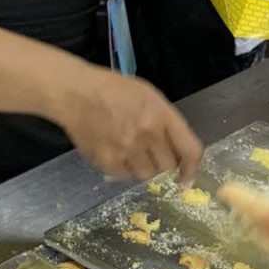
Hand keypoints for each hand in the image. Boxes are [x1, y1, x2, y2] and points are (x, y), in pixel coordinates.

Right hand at [53, 68, 203, 183]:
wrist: (76, 93)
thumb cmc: (113, 90)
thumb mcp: (148, 96)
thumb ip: (165, 122)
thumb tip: (177, 151)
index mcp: (161, 115)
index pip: (190, 150)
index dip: (192, 168)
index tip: (186, 177)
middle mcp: (147, 134)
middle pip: (168, 166)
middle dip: (162, 163)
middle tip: (149, 153)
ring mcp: (127, 149)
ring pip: (147, 174)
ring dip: (142, 167)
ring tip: (130, 151)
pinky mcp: (108, 161)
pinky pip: (125, 176)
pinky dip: (122, 168)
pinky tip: (114, 152)